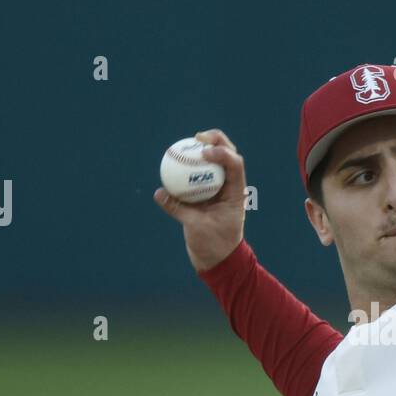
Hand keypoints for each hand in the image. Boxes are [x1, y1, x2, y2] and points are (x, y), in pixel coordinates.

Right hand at [153, 128, 246, 271]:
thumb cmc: (213, 245)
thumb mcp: (196, 227)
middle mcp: (230, 187)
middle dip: (216, 140)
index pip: (235, 165)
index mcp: (235, 193)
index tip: (204, 151)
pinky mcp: (207, 193)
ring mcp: (219, 189)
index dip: (222, 152)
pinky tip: (175, 158)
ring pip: (215, 162)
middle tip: (198, 136)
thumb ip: (178, 209)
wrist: (216, 259)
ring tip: (188, 140)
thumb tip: (159, 193)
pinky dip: (190, 165)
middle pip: (228, 155)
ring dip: (204, 148)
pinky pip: (198, 175)